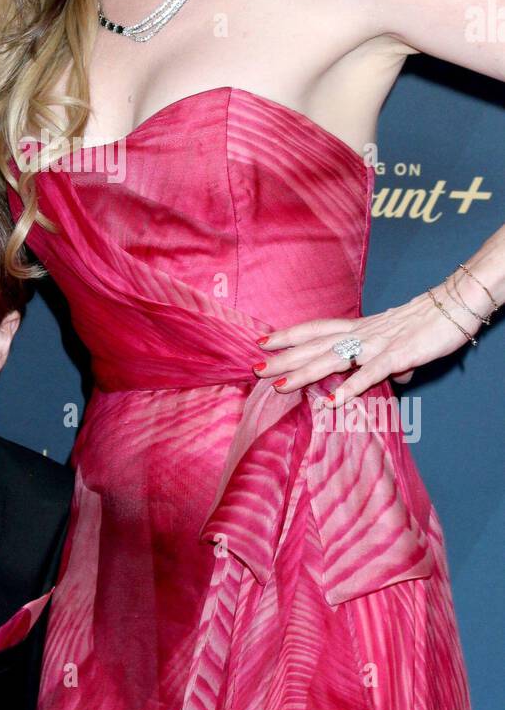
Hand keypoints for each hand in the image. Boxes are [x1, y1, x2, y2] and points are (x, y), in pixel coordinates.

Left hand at [252, 282, 481, 406]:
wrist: (454, 307)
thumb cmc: (427, 325)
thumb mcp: (399, 344)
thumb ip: (389, 362)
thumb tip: (393, 380)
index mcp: (360, 328)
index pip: (316, 329)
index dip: (289, 334)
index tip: (262, 341)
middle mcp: (362, 334)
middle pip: (315, 345)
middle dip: (284, 357)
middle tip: (254, 368)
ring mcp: (378, 344)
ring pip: (334, 359)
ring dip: (306, 373)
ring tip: (280, 386)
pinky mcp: (398, 355)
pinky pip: (370, 374)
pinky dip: (351, 388)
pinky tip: (333, 402)